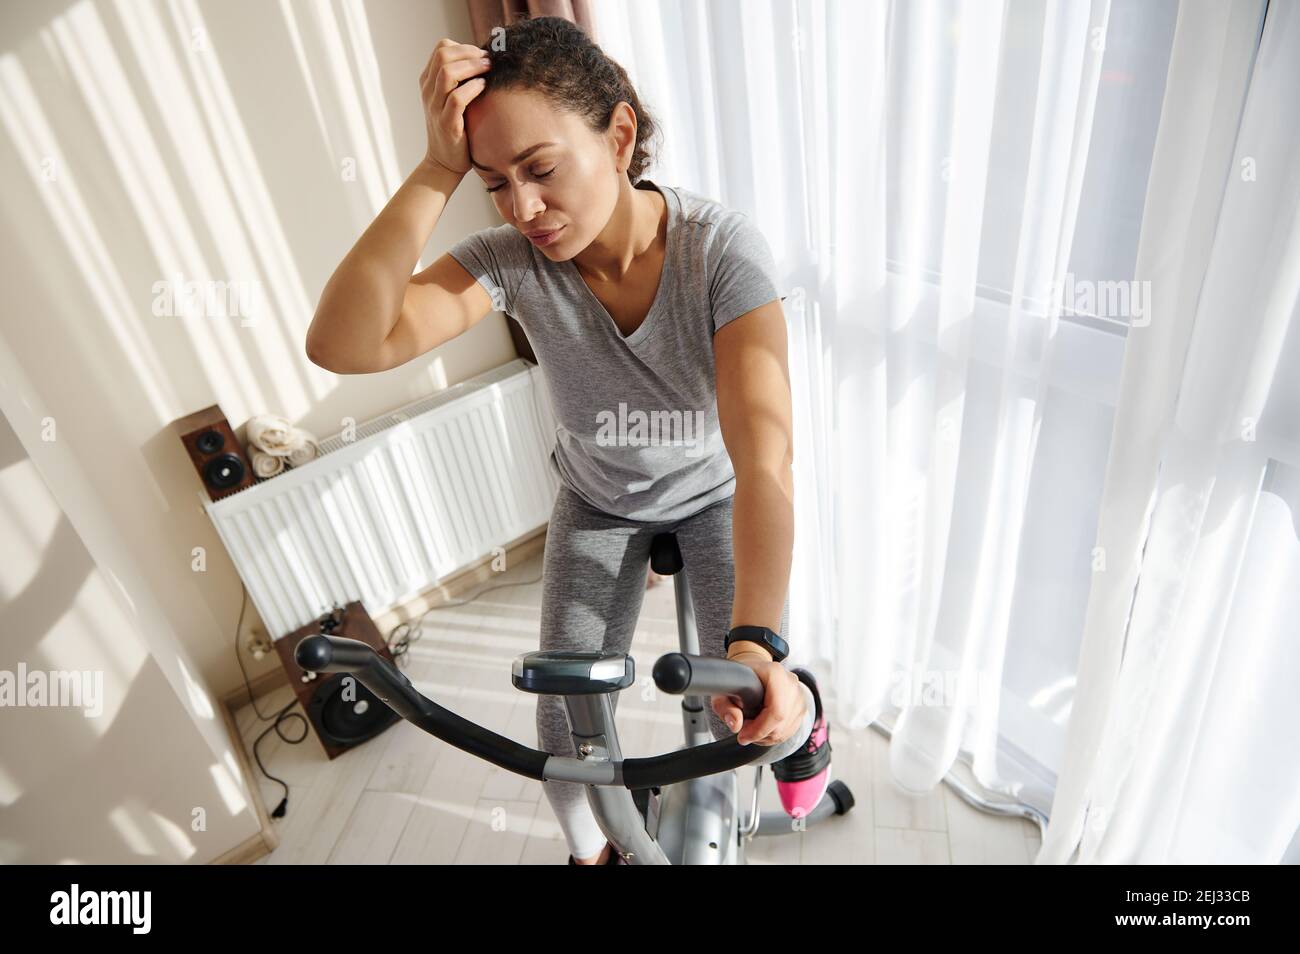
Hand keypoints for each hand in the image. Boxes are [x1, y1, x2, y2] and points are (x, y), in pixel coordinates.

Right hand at [419, 38, 490, 174]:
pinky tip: (484, 86)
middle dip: (470, 53)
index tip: (482, 55)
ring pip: (447, 73)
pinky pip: (457, 99)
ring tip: (488, 69)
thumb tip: (484, 58)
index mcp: (428, 82)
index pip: (442, 48)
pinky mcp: (446, 124)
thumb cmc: (457, 128)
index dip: (464, 47)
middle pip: (443, 55)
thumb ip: (460, 80)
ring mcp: (435, 107)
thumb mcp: (452, 99)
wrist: (445, 163)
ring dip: (472, 67)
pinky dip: (472, 88)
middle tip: (489, 60)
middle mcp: (428, 91)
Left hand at [712, 650, 806, 746]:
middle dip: (760, 734)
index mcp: (775, 674)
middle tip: (744, 731)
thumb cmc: (740, 679)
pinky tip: (761, 729)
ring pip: (786, 729)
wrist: (753, 671)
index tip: (742, 734)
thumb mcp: (724, 690)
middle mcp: (791, 683)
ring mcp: (799, 695)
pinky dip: (774, 736)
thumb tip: (736, 724)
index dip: (759, 729)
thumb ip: (725, 707)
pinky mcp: (801, 707)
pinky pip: (790, 730)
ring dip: (766, 736)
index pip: (776, 711)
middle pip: (781, 722)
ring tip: (751, 727)